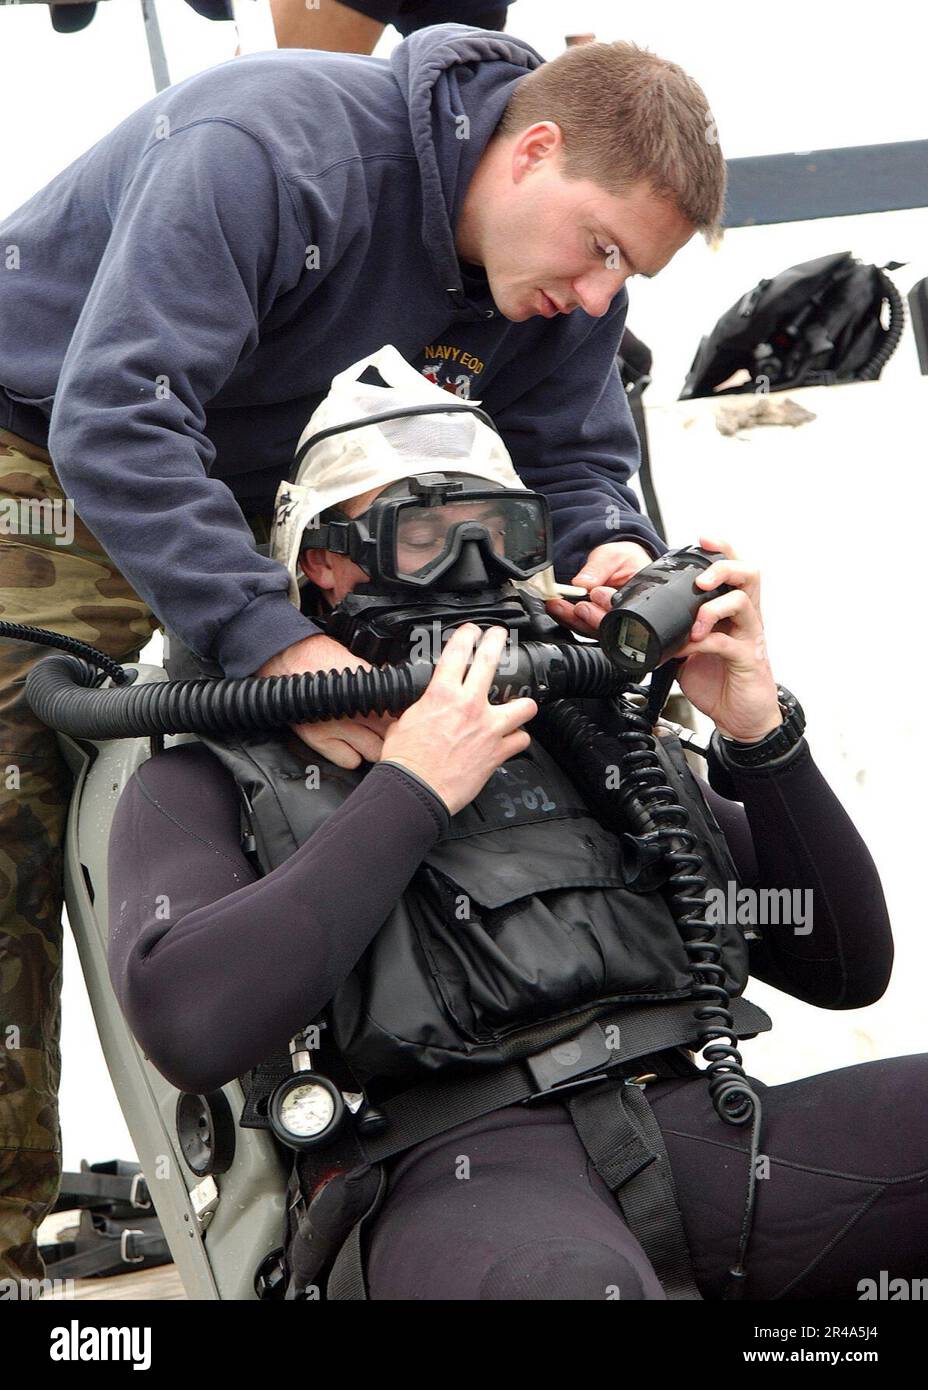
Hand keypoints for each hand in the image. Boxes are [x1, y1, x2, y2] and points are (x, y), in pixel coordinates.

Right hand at [252, 632, 396, 767]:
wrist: (287, 658)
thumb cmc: (320, 655)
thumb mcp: (357, 661)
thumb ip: (379, 679)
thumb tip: (399, 687)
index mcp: (369, 689)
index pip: (402, 713)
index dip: (408, 717)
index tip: (407, 718)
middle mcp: (356, 711)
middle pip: (393, 736)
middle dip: (395, 734)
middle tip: (387, 728)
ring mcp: (338, 727)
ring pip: (375, 752)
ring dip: (376, 746)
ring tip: (369, 735)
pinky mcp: (320, 739)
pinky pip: (350, 761)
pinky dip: (353, 756)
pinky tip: (351, 744)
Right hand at [379, 624, 537, 815]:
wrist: (416, 790)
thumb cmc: (406, 762)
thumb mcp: (405, 722)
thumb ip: (423, 709)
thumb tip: (426, 707)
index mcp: (442, 694)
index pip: (458, 652)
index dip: (467, 635)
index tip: (472, 631)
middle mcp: (469, 706)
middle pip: (491, 662)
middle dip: (497, 642)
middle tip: (500, 636)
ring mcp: (488, 728)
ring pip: (523, 706)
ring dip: (523, 705)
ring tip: (521, 704)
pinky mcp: (497, 752)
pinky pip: (521, 740)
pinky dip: (517, 739)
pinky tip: (513, 740)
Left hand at [545, 540, 653, 637]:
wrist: (616, 564)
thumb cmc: (621, 560)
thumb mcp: (612, 556)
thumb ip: (599, 569)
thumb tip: (583, 582)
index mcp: (639, 596)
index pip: (627, 608)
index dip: (610, 604)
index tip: (596, 593)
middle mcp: (626, 614)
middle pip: (609, 626)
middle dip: (590, 618)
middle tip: (577, 606)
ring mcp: (611, 623)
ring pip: (593, 631)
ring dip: (574, 620)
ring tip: (558, 606)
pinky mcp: (595, 625)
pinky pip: (581, 628)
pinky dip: (568, 619)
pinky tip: (557, 609)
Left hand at [671, 537, 782, 741]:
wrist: (740, 717)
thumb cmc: (717, 680)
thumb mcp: (685, 651)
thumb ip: (664, 632)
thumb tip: (623, 616)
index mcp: (731, 609)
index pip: (732, 568)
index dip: (720, 549)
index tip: (701, 537)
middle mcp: (744, 617)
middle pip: (748, 574)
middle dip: (722, 567)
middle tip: (700, 580)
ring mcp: (748, 636)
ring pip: (743, 601)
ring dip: (713, 606)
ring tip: (695, 621)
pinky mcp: (747, 660)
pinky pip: (726, 643)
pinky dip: (702, 643)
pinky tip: (686, 649)